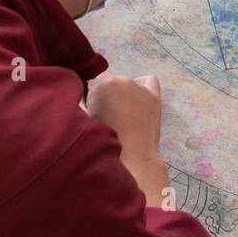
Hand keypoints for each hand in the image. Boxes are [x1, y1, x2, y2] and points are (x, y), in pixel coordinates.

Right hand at [86, 73, 167, 204]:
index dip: (90, 95)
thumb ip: (83, 98)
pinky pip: (149, 81)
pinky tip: (138, 98)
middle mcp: (123, 80)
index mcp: (104, 83)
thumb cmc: (103, 139)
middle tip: (104, 114)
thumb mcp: (84, 116)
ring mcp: (141, 88)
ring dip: (122, 93)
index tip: (90, 108)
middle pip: (109, 82)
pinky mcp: (154, 96)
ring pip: (126, 83)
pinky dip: (143, 86)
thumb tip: (86, 90)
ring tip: (121, 113)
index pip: (93, 81)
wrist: (131, 156)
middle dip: (105, 94)